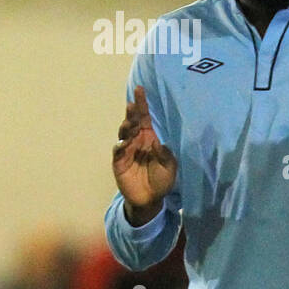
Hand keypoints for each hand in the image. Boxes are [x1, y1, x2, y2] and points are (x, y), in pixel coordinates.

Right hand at [113, 85, 176, 221]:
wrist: (150, 198)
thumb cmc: (161, 179)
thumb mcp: (170, 166)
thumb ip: (165, 154)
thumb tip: (157, 142)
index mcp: (149, 138)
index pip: (145, 117)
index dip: (142, 104)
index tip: (140, 89)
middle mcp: (137, 141)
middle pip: (133, 122)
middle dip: (132, 112)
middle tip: (132, 104)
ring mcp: (126, 150)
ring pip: (124, 134)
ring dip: (126, 127)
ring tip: (130, 121)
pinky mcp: (119, 162)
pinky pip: (118, 152)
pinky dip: (120, 146)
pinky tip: (123, 143)